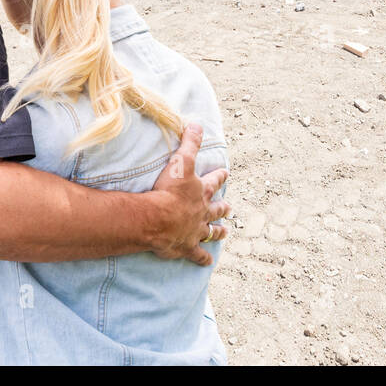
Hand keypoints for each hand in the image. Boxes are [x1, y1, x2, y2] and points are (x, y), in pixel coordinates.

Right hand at [148, 123, 230, 265]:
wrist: (157, 219)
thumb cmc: (168, 190)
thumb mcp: (180, 161)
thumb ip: (189, 142)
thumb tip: (197, 124)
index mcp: (200, 191)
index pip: (214, 180)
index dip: (220, 175)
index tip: (226, 172)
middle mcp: (202, 212)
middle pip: (216, 209)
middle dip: (223, 207)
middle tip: (229, 207)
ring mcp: (195, 231)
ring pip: (211, 232)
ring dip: (218, 232)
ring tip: (225, 232)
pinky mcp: (186, 247)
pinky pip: (198, 255)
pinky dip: (203, 258)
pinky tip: (208, 262)